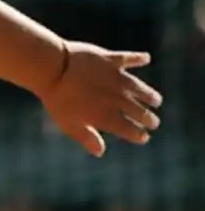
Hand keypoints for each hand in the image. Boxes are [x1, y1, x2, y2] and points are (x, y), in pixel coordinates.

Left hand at [39, 41, 162, 157]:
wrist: (53, 69)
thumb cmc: (57, 100)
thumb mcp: (69, 124)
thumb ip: (86, 138)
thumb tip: (100, 152)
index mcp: (106, 116)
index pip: (129, 129)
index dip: (138, 135)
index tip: (144, 137)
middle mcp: (116, 98)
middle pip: (138, 111)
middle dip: (148, 118)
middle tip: (154, 122)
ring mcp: (116, 78)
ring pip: (139, 88)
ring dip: (149, 95)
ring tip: (156, 100)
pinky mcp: (111, 59)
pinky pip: (129, 58)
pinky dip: (139, 58)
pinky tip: (146, 58)